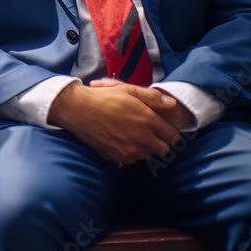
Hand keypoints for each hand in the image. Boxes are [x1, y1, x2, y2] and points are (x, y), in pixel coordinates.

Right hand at [48, 80, 180, 163]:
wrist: (77, 109)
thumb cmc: (103, 97)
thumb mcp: (129, 90)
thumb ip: (154, 97)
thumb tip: (172, 103)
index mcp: (148, 120)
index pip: (173, 136)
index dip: (170, 132)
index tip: (163, 129)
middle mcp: (142, 138)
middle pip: (163, 149)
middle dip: (160, 142)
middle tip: (149, 133)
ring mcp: (130, 149)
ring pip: (148, 155)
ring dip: (145, 147)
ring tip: (133, 135)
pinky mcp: (117, 156)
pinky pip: (132, 159)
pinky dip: (131, 152)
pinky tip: (122, 140)